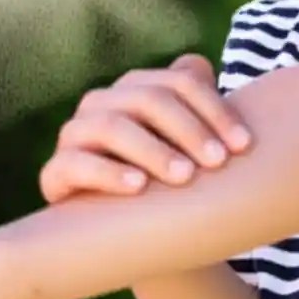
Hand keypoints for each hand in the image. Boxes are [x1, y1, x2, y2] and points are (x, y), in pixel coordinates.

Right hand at [39, 54, 251, 202]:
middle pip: (147, 99)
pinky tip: (138, 186)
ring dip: (152, 149)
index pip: (179, 82)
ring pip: (112, 126)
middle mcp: (102, 103)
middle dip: (187, 129)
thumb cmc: (167, 180)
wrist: (128, 231)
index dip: (214, 109)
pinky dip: (107, 173)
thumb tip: (199, 66)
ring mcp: (75, 135)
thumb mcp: (189, 145)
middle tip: (217, 162)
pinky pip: (75, 164)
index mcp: (135, 88)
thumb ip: (198, 103)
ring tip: (183, 176)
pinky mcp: (55, 173)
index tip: (243, 145)